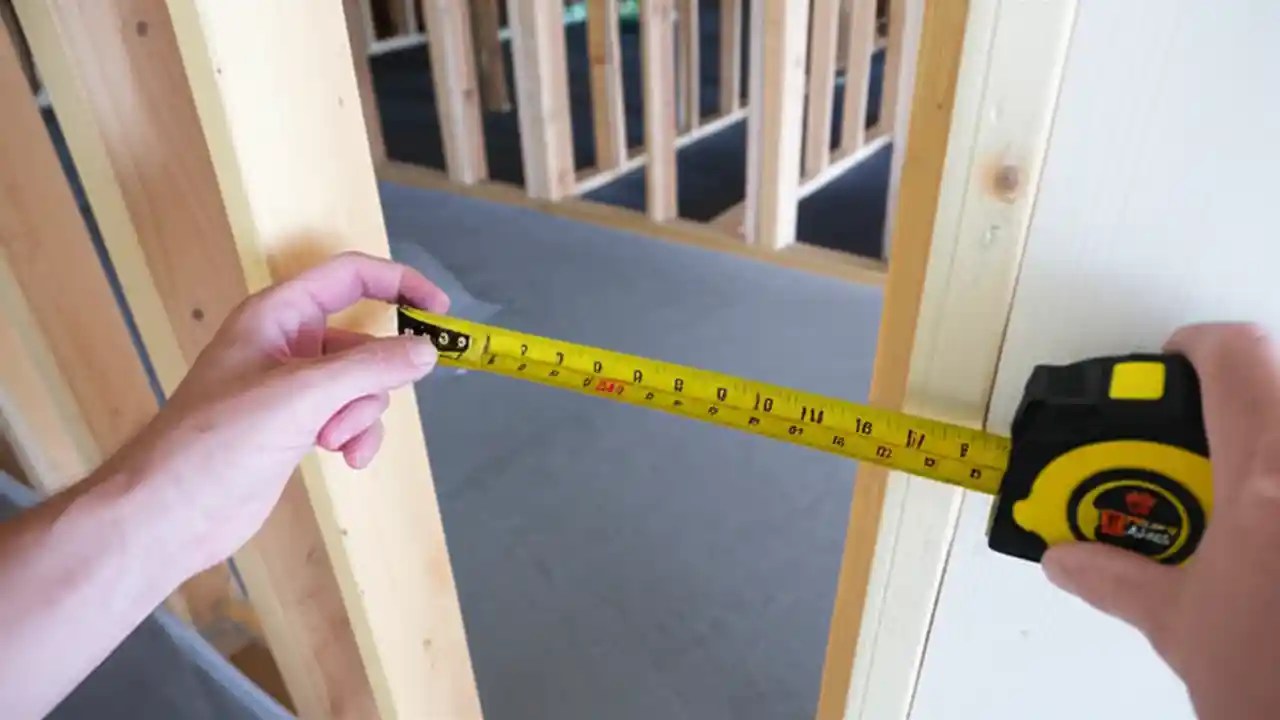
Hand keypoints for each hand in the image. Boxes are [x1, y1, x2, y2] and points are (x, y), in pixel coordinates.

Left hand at [117, 252, 447, 573]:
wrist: (170, 511)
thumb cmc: (222, 438)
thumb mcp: (305, 394)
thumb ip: (372, 368)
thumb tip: (427, 351)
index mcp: (278, 315)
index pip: (350, 277)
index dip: (399, 284)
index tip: (440, 311)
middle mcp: (286, 344)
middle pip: (362, 341)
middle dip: (373, 378)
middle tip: (367, 403)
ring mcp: (291, 389)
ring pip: (361, 385)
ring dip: (361, 414)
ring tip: (334, 441)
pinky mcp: (295, 427)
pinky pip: (348, 417)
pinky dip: (356, 436)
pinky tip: (345, 459)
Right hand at [1042, 323, 1279, 718]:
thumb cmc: (1279, 684)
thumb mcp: (1181, 626)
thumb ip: (1118, 579)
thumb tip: (1071, 559)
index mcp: (1267, 476)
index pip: (1236, 357)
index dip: (1197, 346)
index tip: (1170, 364)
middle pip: (1277, 383)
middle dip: (1233, 405)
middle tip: (1194, 446)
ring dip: (1264, 447)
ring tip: (1235, 498)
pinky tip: (1266, 537)